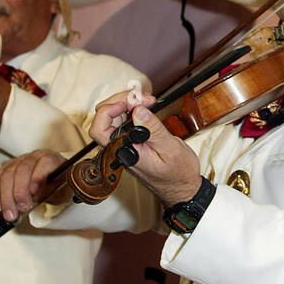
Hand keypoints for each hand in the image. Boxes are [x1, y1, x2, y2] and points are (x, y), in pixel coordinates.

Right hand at [0, 149, 65, 222]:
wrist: (53, 181)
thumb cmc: (58, 185)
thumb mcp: (62, 190)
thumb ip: (52, 192)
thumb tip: (35, 198)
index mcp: (52, 159)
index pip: (45, 162)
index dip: (38, 177)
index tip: (34, 193)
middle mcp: (33, 157)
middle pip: (22, 170)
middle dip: (20, 192)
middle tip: (21, 208)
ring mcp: (17, 162)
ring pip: (6, 175)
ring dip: (6, 197)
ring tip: (10, 214)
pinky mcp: (5, 169)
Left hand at [91, 90, 201, 204]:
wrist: (183, 187)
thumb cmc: (177, 174)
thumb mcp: (170, 149)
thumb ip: (153, 130)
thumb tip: (138, 111)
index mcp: (125, 153)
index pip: (100, 129)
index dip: (110, 110)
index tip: (129, 103)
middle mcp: (121, 148)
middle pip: (105, 118)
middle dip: (121, 101)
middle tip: (141, 97)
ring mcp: (125, 144)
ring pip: (114, 116)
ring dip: (127, 103)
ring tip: (145, 99)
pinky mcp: (133, 140)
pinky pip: (125, 120)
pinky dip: (133, 109)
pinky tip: (145, 105)